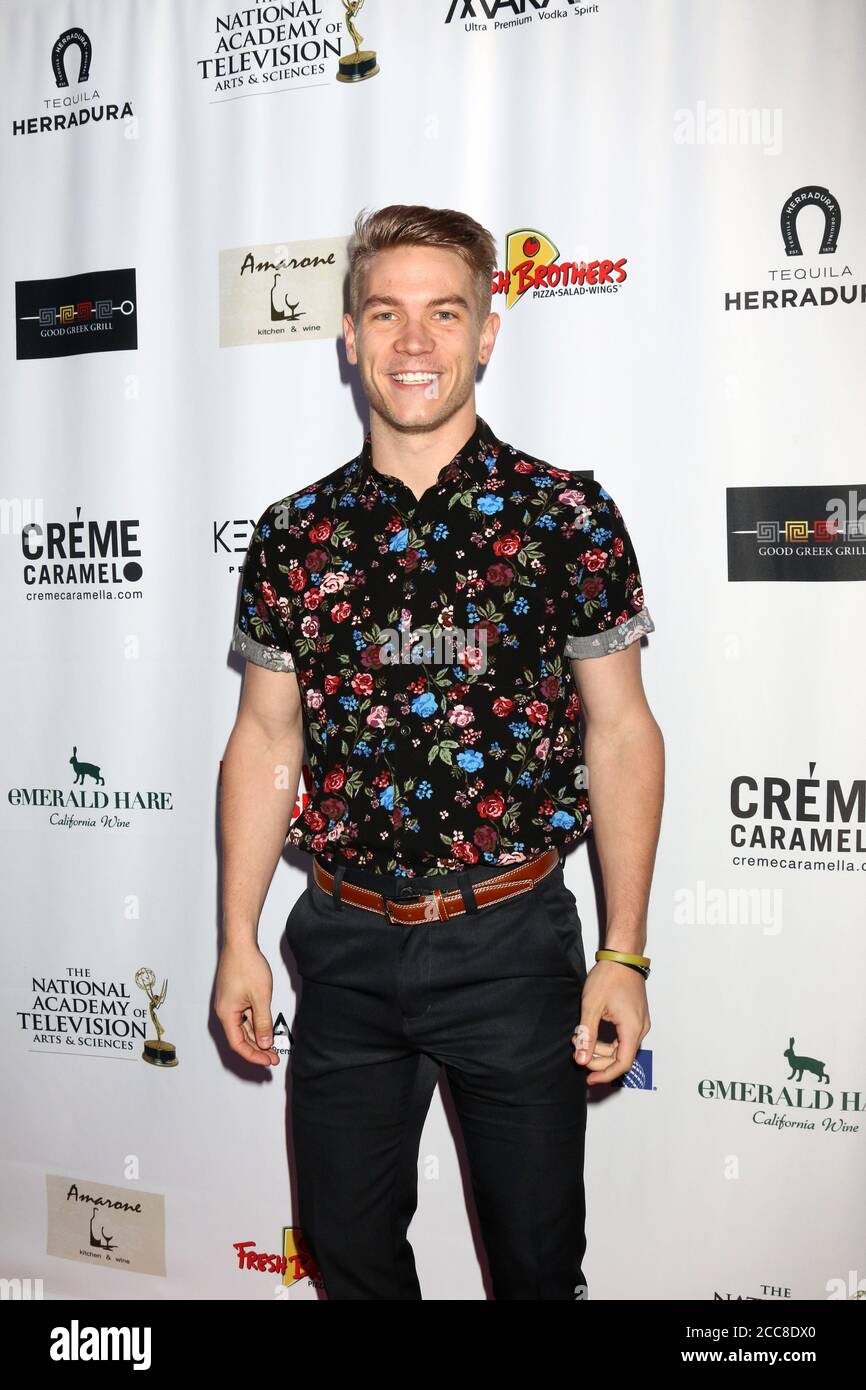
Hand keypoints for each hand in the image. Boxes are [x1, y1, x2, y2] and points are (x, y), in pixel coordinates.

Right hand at [215, 941, 279, 1066]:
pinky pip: (245, 1016)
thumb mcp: (261, 997)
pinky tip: (268, 1028)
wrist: (240, 942)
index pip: (238, 1044)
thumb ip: (263, 1023)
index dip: (254, 1055)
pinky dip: (256, 1024)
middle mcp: (225, 1011)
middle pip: (240, 1037)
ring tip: (274, 1047)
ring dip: (258, 1037)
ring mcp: (230, 1003)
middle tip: (275, 1057)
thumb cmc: (247, 966)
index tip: (269, 1061)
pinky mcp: (235, 996)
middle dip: (258, 1049)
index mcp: (227, 1014)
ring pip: (243, 1027)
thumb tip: (265, 1044)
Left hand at [571, 960, 649, 1085]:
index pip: (623, 1064)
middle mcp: (641, 1028)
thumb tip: (581, 1059)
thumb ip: (587, 1036)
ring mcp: (639, 1022)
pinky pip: (622, 1037)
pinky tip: (590, 1032)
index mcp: (632, 1028)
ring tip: (578, 1038)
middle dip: (598, 1060)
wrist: (622, 956)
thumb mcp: (591, 1007)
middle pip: (621, 1057)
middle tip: (578, 1052)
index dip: (605, 1074)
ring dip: (600, 1049)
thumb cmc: (609, 977)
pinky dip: (607, 1040)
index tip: (589, 1079)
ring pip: (621, 1047)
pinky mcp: (635, 1017)